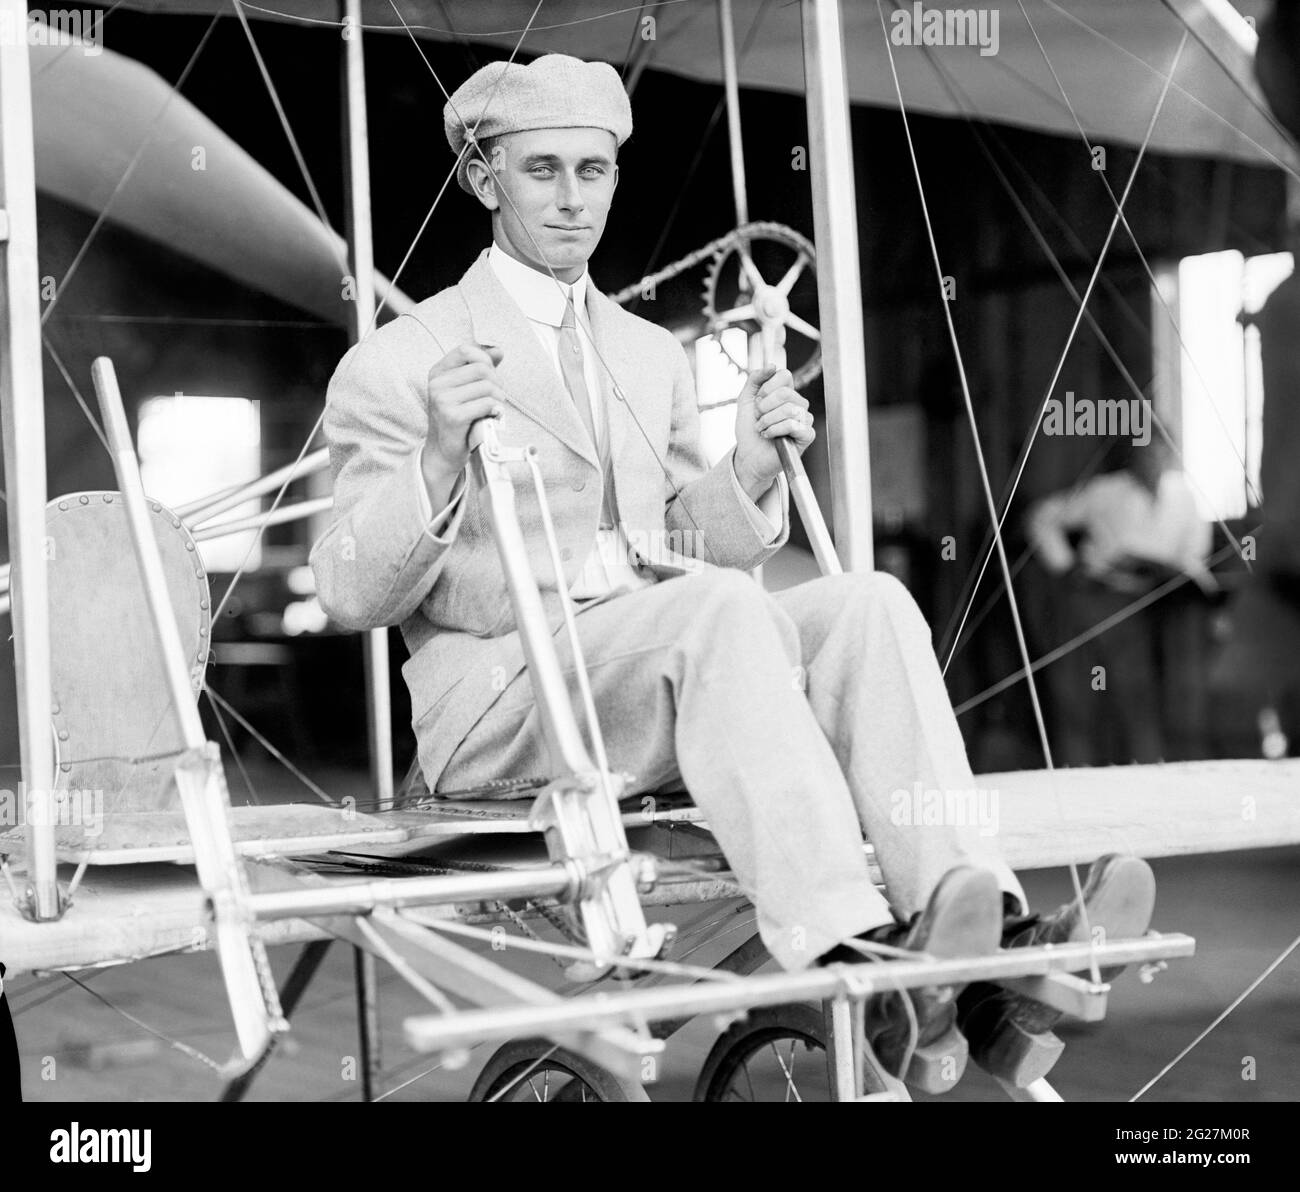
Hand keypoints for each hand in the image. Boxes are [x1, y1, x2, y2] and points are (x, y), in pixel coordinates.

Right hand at [422, 343, 505, 503]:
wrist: (444, 451)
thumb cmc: (458, 419)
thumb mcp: (465, 389)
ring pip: (487, 386)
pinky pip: (486, 403)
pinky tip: (492, 416)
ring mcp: (442, 400)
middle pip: (481, 368)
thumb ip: (480, 367)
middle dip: (496, 382)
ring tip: (493, 408)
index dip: (485, 358)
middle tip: (495, 397)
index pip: (466, 350)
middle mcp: (437, 384)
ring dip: (498, 398)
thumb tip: (499, 350)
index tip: (491, 374)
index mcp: (438, 373)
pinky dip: (495, 410)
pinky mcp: (452, 416)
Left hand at [732, 365, 814, 497]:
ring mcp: (805, 419)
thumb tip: (772, 365)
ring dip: (767, 420)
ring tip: (762, 428)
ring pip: (789, 409)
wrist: (749, 456)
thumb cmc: (749, 430)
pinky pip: (793, 425)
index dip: (766, 388)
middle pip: (785, 393)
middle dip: (764, 407)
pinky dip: (775, 430)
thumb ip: (754, 379)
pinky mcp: (807, 435)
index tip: (757, 402)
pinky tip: (769, 436)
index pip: (784, 376)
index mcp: (787, 393)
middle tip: (758, 418)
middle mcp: (799, 404)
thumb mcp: (746, 400)